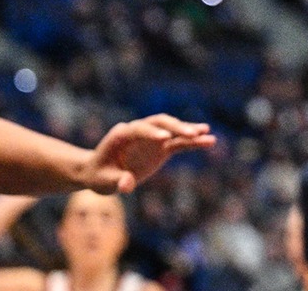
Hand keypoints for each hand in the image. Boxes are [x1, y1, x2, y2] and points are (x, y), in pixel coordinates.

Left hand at [75, 114, 213, 193]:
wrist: (100, 174)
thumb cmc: (98, 177)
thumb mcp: (103, 182)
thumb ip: (116, 182)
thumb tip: (127, 185)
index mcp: (122, 135)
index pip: (140, 129)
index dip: (152, 133)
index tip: (165, 139)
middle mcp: (139, 131)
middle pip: (161, 123)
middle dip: (176, 127)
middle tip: (192, 134)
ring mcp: (152, 138)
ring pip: (173, 130)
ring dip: (189, 131)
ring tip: (207, 133)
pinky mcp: (161, 147)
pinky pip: (179, 143)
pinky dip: (192, 142)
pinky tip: (209, 141)